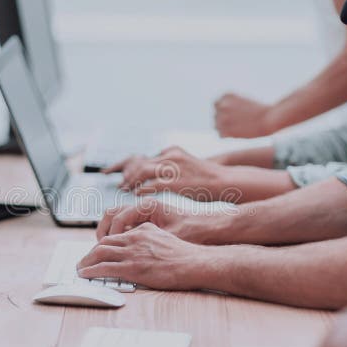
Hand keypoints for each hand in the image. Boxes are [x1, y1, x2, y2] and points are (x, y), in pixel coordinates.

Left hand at [78, 223, 206, 290]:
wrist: (195, 263)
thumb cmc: (185, 256)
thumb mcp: (165, 239)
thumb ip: (149, 241)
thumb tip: (141, 251)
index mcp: (142, 230)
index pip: (115, 235)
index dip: (102, 245)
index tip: (97, 253)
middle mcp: (134, 238)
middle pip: (104, 243)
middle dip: (90, 253)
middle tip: (84, 262)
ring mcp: (133, 253)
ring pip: (100, 253)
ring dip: (86, 261)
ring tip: (80, 269)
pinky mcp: (132, 268)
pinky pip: (104, 268)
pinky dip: (91, 271)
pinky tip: (85, 275)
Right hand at [96, 198, 195, 240]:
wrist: (211, 228)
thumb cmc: (195, 231)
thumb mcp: (171, 238)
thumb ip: (148, 242)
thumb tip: (126, 250)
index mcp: (148, 206)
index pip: (118, 216)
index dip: (111, 234)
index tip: (109, 248)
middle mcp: (144, 207)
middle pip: (112, 213)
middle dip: (104, 231)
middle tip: (101, 248)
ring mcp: (143, 214)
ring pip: (115, 218)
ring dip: (108, 232)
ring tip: (106, 249)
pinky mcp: (146, 223)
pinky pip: (124, 226)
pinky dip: (118, 235)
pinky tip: (120, 250)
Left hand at [104, 146, 242, 202]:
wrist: (225, 181)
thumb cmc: (206, 179)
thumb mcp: (186, 165)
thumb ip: (171, 166)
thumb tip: (155, 175)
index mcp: (172, 151)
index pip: (143, 158)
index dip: (130, 167)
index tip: (121, 175)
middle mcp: (170, 156)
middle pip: (139, 163)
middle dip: (127, 174)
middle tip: (121, 185)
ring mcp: (173, 168)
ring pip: (142, 172)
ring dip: (131, 182)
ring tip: (126, 190)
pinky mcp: (176, 181)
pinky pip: (152, 184)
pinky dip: (142, 189)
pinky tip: (136, 194)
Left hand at [214, 93, 272, 137]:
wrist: (268, 120)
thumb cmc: (259, 111)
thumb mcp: (242, 101)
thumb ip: (229, 105)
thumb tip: (217, 113)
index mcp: (226, 96)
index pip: (217, 104)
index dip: (225, 111)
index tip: (236, 114)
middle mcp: (221, 105)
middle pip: (216, 115)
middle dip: (224, 119)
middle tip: (239, 122)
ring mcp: (222, 118)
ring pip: (217, 126)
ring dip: (225, 128)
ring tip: (240, 127)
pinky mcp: (224, 131)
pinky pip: (221, 135)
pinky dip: (229, 136)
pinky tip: (239, 132)